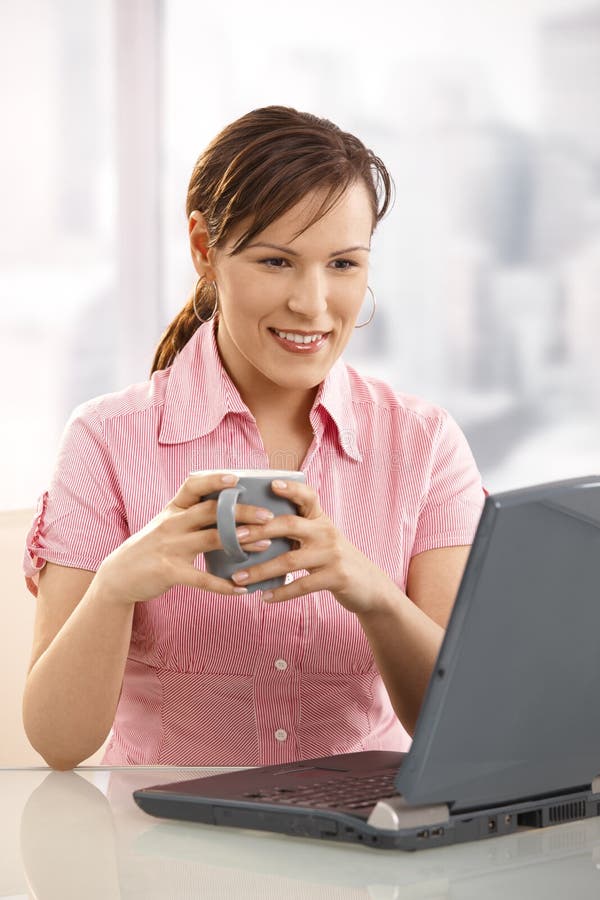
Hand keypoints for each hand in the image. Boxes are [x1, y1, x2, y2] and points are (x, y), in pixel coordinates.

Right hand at [95, 472, 273, 605]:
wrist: (119, 576)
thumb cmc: (152, 548)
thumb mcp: (168, 525)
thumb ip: (194, 517)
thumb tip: (233, 511)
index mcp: (173, 509)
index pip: (194, 485)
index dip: (215, 480)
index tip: (238, 478)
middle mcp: (172, 523)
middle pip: (211, 511)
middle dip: (242, 512)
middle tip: (268, 516)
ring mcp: (170, 547)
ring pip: (212, 539)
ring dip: (241, 542)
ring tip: (265, 544)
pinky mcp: (169, 571)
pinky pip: (202, 579)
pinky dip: (224, 585)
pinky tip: (242, 589)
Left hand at [230, 478, 391, 613]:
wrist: (370, 585)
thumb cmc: (334, 560)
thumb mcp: (321, 539)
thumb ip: (297, 532)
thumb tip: (251, 533)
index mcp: (320, 519)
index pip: (308, 496)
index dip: (291, 489)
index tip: (272, 484)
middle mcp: (327, 532)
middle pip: (289, 525)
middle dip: (259, 530)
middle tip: (235, 537)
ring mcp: (332, 554)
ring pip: (290, 560)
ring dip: (261, 569)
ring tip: (239, 577)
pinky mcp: (336, 577)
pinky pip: (303, 585)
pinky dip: (281, 592)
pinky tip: (264, 597)